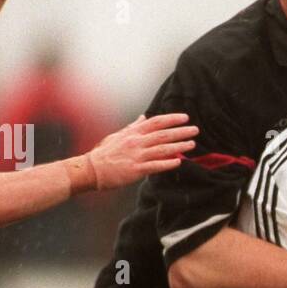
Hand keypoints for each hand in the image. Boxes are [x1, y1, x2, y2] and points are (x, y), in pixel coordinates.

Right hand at [81, 114, 197, 190]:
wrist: (91, 169)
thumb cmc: (104, 152)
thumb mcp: (118, 135)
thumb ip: (133, 127)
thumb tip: (143, 117)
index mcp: (133, 133)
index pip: (156, 122)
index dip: (172, 119)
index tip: (185, 118)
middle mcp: (136, 142)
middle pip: (163, 134)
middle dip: (180, 131)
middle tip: (195, 130)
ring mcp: (136, 156)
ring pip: (162, 149)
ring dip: (179, 146)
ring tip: (192, 144)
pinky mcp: (135, 170)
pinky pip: (155, 166)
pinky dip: (167, 163)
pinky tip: (179, 162)